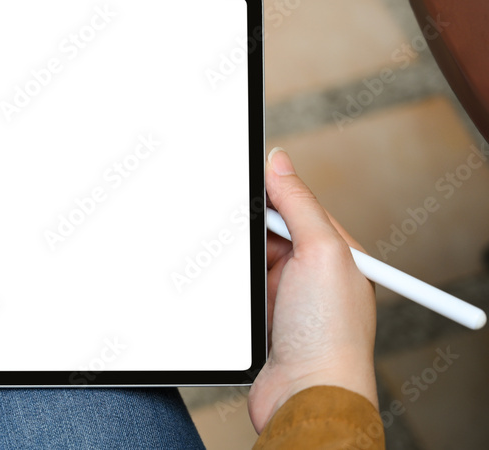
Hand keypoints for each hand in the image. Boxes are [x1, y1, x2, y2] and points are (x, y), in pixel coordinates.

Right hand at [247, 147, 378, 431]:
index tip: (237, 176)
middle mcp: (312, 273)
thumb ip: (300, 203)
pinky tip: (220, 285)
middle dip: (245, 227)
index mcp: (336, 252)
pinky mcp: (261, 319)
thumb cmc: (329, 334)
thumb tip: (280, 161)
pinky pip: (235, 287)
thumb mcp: (322, 252)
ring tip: (231, 266)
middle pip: (267, 231)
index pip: (296, 204)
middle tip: (227, 223)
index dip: (268, 191)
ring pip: (246, 259)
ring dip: (233, 259)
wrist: (305, 396)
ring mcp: (285, 297)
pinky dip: (225, 284)